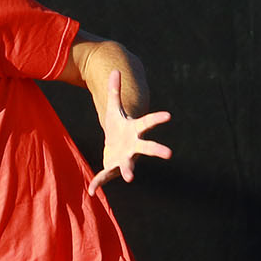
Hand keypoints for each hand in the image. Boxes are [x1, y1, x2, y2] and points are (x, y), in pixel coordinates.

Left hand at [88, 69, 172, 193]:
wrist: (115, 147)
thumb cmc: (118, 127)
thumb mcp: (113, 108)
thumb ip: (115, 91)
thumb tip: (115, 69)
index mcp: (135, 130)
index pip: (148, 122)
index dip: (158, 118)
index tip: (169, 115)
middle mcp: (133, 146)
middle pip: (147, 148)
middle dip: (157, 150)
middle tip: (169, 154)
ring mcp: (124, 159)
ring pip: (128, 166)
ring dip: (128, 171)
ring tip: (130, 178)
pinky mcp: (112, 168)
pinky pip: (105, 176)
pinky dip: (98, 183)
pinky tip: (91, 191)